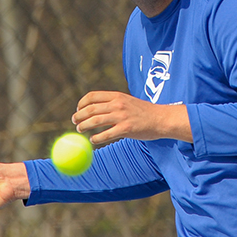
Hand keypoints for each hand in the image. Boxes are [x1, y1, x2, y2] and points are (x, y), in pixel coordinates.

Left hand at [72, 90, 191, 144]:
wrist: (161, 119)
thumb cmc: (144, 112)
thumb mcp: (127, 100)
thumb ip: (113, 102)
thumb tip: (95, 108)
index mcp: (117, 95)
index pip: (92, 96)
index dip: (81, 103)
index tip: (78, 109)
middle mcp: (117, 104)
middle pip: (90, 109)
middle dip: (79, 116)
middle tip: (74, 122)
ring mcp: (121, 116)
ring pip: (95, 121)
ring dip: (84, 126)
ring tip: (80, 130)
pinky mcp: (126, 129)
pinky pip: (105, 134)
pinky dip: (96, 138)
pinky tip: (93, 140)